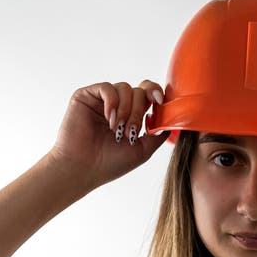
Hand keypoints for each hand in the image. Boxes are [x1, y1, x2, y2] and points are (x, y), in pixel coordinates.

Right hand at [47, 80, 170, 191]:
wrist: (84, 169)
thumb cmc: (110, 163)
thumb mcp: (143, 150)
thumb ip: (158, 134)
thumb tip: (172, 120)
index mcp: (131, 116)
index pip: (147, 94)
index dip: (155, 93)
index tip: (159, 101)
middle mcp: (117, 106)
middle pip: (139, 91)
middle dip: (139, 110)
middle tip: (131, 131)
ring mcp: (102, 101)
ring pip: (124, 88)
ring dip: (126, 110)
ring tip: (117, 130)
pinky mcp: (86, 97)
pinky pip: (107, 88)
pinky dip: (112, 102)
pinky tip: (109, 119)